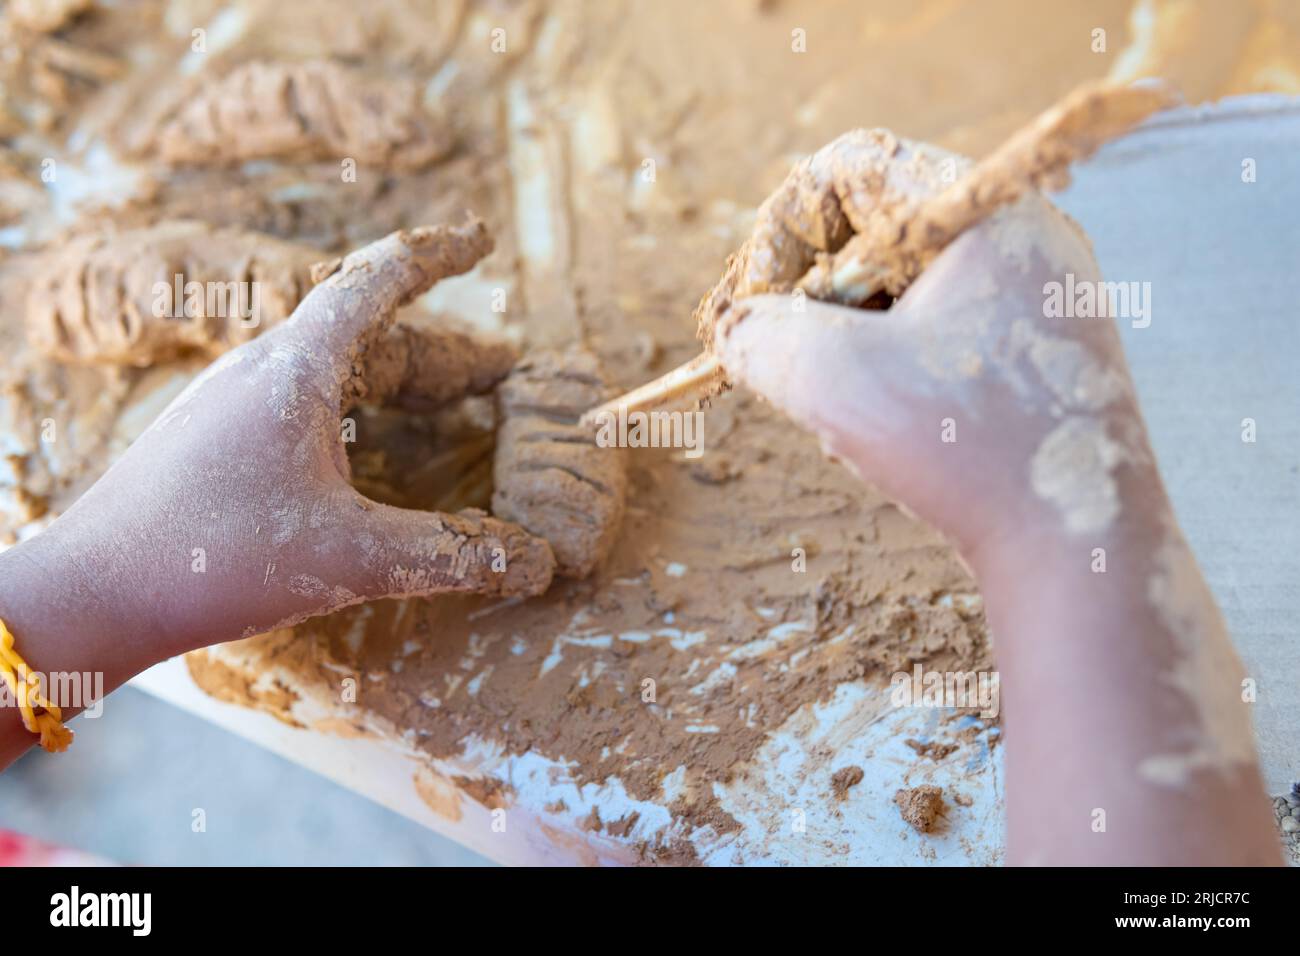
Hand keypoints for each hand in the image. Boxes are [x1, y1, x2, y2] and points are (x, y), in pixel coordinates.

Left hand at [11, 219, 554, 671]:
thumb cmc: (210, 558)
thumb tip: (534, 561)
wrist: (88, 593)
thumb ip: (447, 554)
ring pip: (330, 363)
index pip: (375, 280)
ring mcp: (229, 399)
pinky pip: (302, 396)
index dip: (435, 255)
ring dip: (395, 375)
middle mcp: (258, 368)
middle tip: (496, 371)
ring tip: (444, 405)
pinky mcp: (213, 435)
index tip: (481, 239)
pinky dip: (356, 405)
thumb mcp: (350, 557)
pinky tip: (365, 449)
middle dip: (439, 345)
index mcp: (294, 369)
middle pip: (363, 325)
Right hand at [714, 191, 1153, 563]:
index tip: (756, 305)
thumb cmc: (966, 451)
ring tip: (845, 406)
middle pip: (873, 226)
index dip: (782, 227)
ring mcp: (1030, 296)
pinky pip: (930, 329)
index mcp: (985, 212)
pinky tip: (887, 424)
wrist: (1078, 549)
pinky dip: (885, 366)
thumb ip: (760, 334)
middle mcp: (1018, 238)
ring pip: (897, 285)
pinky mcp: (1027, 352)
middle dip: (811, 293)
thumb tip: (735, 327)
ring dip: (844, 337)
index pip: (853, 167)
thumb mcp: (835, 380)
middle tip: (785, 357)